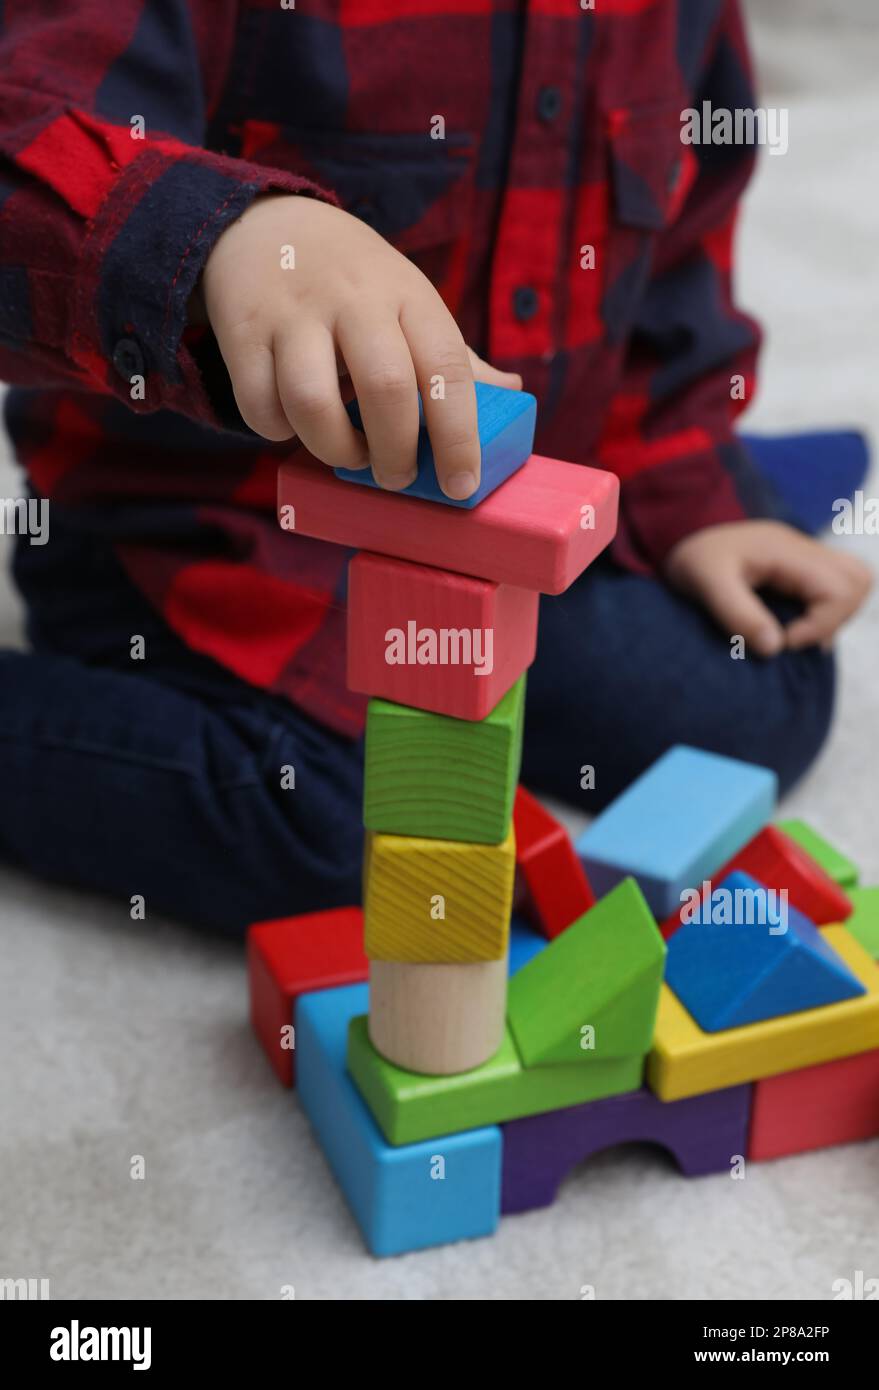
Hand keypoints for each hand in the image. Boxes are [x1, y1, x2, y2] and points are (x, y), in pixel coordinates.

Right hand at [200, 194, 520, 498]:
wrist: (264, 224)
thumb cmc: (354, 284)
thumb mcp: (409, 300)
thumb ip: (452, 355)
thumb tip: (513, 391)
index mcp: (409, 294)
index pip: (447, 366)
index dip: (459, 435)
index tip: (461, 484)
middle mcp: (354, 298)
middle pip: (385, 387)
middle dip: (395, 452)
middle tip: (396, 477)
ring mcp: (294, 313)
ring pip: (312, 402)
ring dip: (334, 449)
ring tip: (347, 454)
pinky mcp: (242, 332)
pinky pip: (258, 404)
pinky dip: (277, 431)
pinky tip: (293, 424)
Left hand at [665, 520, 872, 654]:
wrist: (682, 531)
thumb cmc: (693, 559)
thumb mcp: (705, 584)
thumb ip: (737, 614)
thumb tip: (774, 648)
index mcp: (787, 551)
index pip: (840, 589)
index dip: (820, 625)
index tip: (782, 641)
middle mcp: (805, 550)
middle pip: (858, 581)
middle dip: (834, 619)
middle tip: (792, 636)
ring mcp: (806, 557)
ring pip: (854, 582)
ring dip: (834, 614)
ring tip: (795, 632)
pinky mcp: (800, 567)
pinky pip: (835, 587)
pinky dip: (824, 610)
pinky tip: (791, 624)